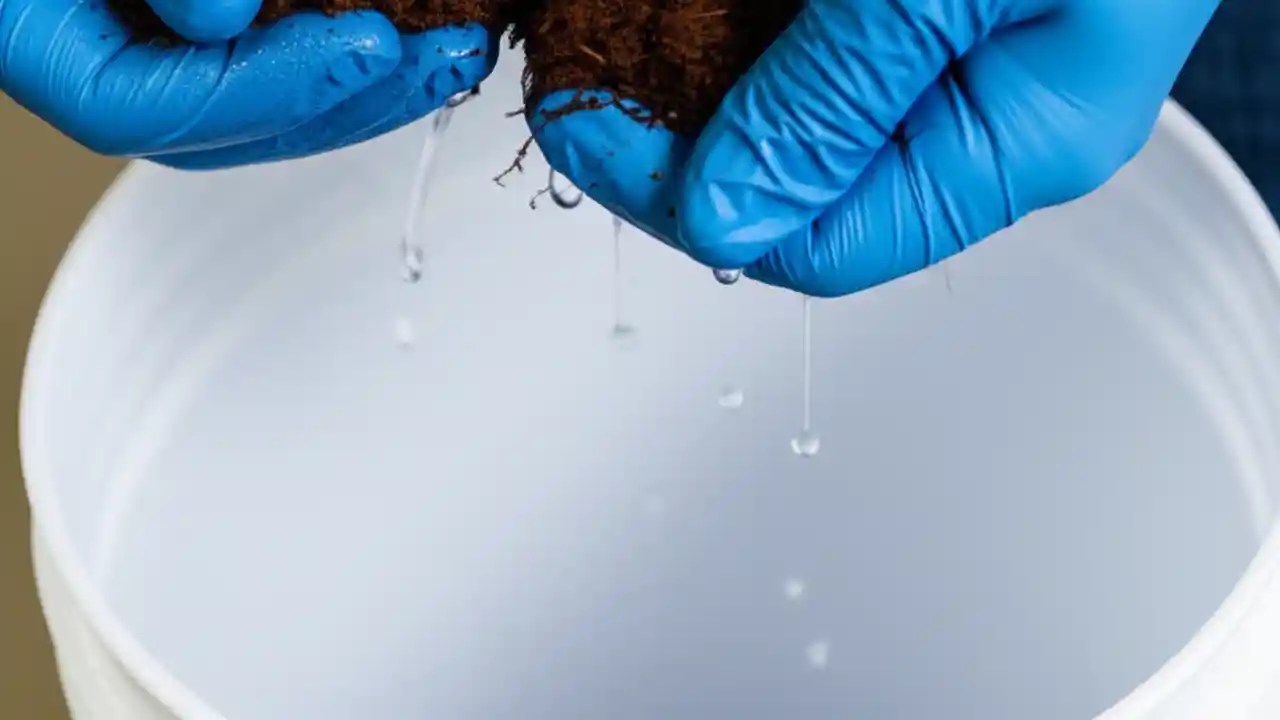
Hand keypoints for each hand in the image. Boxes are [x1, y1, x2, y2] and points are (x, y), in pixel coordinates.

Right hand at [0, 0, 495, 169]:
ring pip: (262, 105)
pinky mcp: (199, 28)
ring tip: (456, 46)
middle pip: (226, 126)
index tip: (369, 44)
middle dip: (351, 97)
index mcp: (36, 42)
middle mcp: (96, 59)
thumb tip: (224, 18)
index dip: (269, 90)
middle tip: (449, 54)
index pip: (140, 113)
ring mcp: (154, 47)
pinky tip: (413, 27)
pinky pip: (273, 55)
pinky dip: (344, 49)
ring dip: (368, 85)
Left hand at [531, 0, 1220, 296]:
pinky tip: (682, 5)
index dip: (687, 202)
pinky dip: (736, 22)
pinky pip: (812, 36)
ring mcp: (957, 43)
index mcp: (1018, 142)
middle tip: (582, 80)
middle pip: (799, 176)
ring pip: (795, 102)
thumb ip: (835, 100)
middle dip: (675, 136)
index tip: (589, 130)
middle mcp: (988, 106)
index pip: (823, 243)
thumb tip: (729, 217)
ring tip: (610, 36)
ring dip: (693, 72)